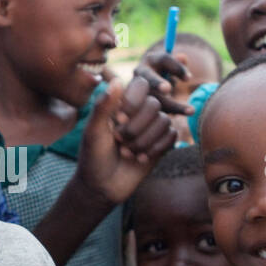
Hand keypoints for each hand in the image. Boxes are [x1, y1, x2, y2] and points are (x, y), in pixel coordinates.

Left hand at [77, 77, 176, 205]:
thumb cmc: (93, 156)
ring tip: (127, 153)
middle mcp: (139, 111)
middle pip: (154, 104)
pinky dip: (156, 149)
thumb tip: (118, 79)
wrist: (102, 186)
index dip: (133, 103)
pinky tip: (140, 159)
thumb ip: (104, 106)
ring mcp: (152, 127)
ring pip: (164, 121)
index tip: (117, 122)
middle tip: (119, 142)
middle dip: (136, 128)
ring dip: (144, 141)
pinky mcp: (162, 143)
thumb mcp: (94, 131)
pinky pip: (172, 136)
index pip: (141, 85)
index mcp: (121, 102)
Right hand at [132, 50, 194, 116]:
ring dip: (171, 105)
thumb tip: (183, 57)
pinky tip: (178, 119)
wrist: (145, 89)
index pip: (164, 59)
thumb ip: (178, 63)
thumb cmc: (164, 74)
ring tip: (191, 111)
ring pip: (152, 98)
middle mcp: (141, 73)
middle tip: (167, 89)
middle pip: (149, 77)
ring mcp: (138, 90)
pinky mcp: (139, 104)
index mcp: (151, 60)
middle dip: (157, 83)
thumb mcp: (171, 67)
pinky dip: (166, 116)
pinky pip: (152, 111)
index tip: (189, 79)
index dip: (177, 68)